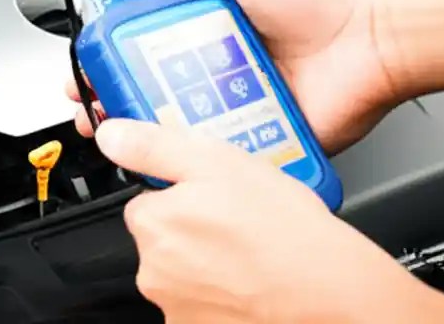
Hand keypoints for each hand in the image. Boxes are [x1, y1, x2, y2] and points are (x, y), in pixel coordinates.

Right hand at [68, 0, 399, 153]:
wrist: (377, 40)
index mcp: (207, 27)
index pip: (143, 43)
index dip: (111, 53)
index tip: (87, 61)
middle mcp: (215, 69)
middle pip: (150, 89)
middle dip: (113, 100)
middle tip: (91, 104)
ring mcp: (234, 106)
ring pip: (175, 126)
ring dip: (143, 131)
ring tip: (117, 130)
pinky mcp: (257, 139)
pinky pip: (216, 152)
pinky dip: (192, 155)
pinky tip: (168, 150)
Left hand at [99, 118, 443, 323]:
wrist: (332, 296)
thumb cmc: (284, 232)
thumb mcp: (216, 161)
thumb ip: (154, 146)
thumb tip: (111, 137)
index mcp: (152, 224)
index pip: (147, 201)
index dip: (182, 193)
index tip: (213, 195)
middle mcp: (155, 273)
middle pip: (164, 239)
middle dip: (194, 229)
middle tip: (240, 222)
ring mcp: (178, 309)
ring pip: (186, 274)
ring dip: (211, 264)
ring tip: (255, 251)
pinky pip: (206, 305)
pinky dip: (226, 296)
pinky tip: (257, 281)